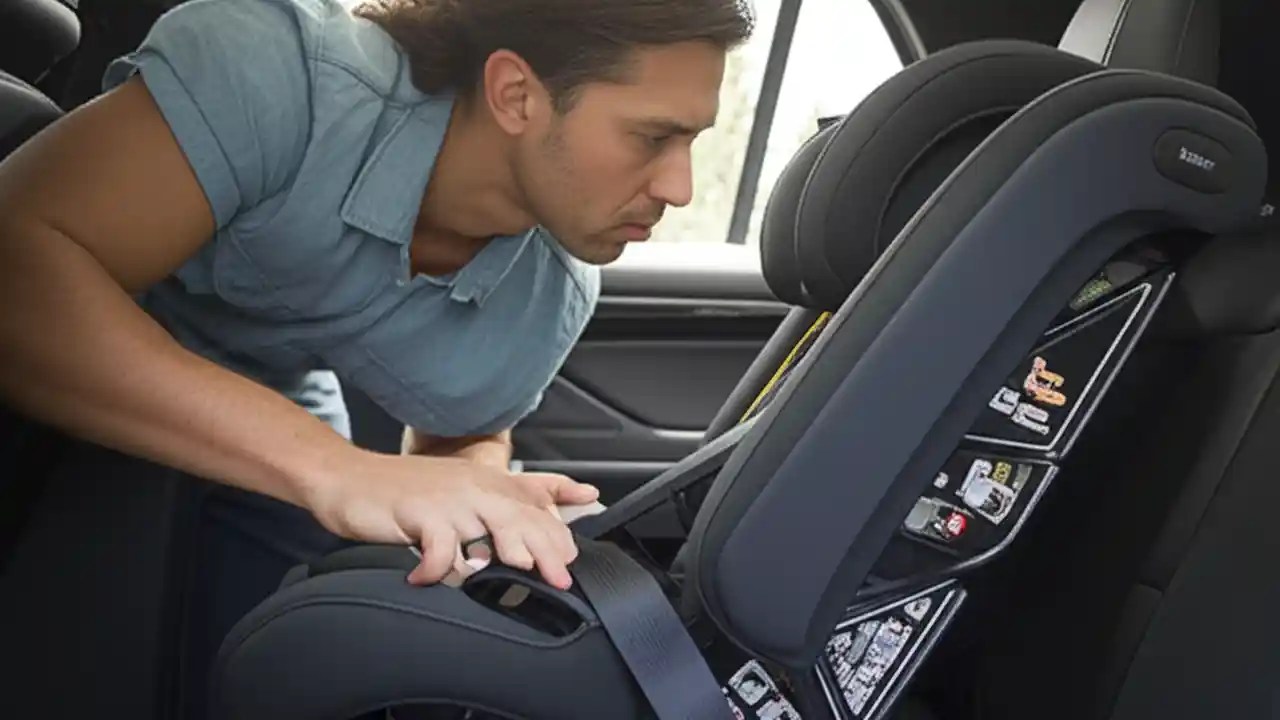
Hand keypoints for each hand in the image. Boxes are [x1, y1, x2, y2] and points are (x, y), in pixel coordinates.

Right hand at [305, 451, 598, 588]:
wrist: (346, 478)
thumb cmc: (401, 493)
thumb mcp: (454, 493)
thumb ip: (489, 508)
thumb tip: (524, 541)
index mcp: (485, 481)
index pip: (535, 498)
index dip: (559, 526)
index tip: (573, 557)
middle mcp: (474, 486)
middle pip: (525, 517)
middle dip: (548, 550)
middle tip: (559, 580)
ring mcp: (449, 499)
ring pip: (495, 527)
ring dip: (510, 554)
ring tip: (515, 574)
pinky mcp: (419, 513)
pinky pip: (441, 549)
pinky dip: (437, 570)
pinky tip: (426, 580)